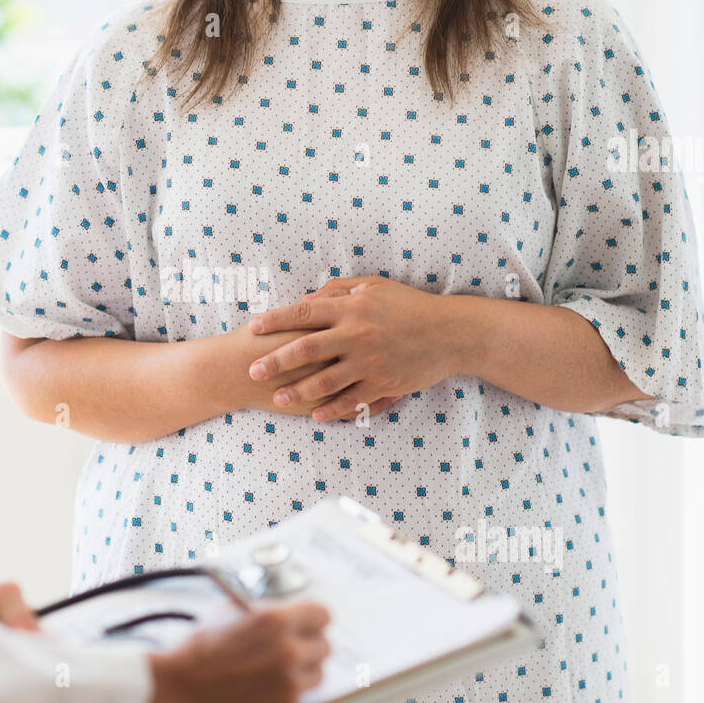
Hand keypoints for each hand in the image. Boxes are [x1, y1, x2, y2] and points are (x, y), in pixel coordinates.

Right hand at [143, 602, 330, 702]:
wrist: (177, 693)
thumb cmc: (196, 653)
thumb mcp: (229, 613)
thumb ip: (263, 610)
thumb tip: (284, 608)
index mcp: (275, 620)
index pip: (322, 613)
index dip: (312, 617)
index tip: (308, 621)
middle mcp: (288, 651)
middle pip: (324, 645)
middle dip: (308, 644)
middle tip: (291, 645)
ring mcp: (288, 685)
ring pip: (316, 674)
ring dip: (302, 670)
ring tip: (276, 668)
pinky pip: (300, 697)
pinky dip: (287, 693)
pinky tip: (265, 686)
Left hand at [246, 276, 473, 421]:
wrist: (450, 333)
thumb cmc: (409, 305)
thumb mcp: (375, 287)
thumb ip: (339, 290)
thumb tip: (305, 300)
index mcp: (352, 308)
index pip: (304, 313)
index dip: (276, 320)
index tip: (253, 327)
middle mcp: (357, 334)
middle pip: (306, 349)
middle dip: (276, 361)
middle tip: (253, 372)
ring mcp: (369, 362)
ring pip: (324, 380)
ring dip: (297, 392)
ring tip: (278, 400)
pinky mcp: (383, 384)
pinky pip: (351, 400)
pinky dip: (331, 409)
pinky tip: (314, 415)